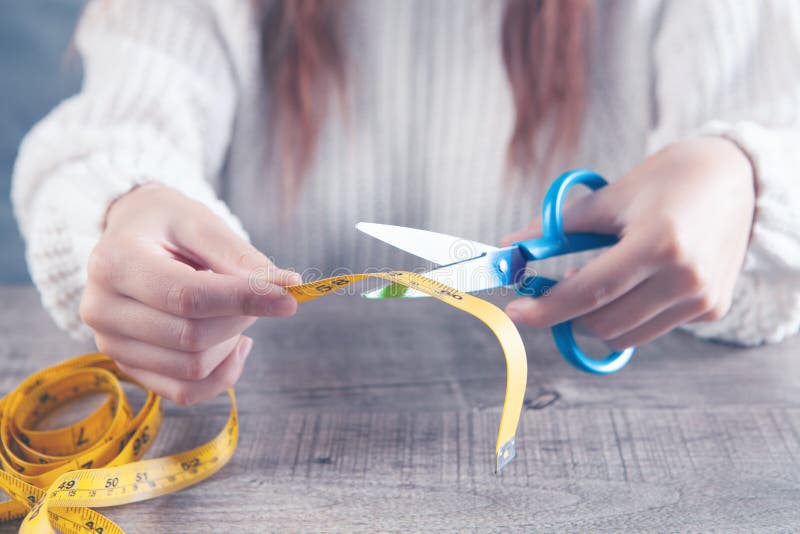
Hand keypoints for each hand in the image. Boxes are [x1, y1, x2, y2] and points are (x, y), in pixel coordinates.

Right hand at [79, 184, 301, 403]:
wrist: (130, 237)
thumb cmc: (167, 225)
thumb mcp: (201, 223)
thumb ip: (240, 256)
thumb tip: (284, 286)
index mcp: (115, 263)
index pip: (188, 297)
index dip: (243, 300)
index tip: (289, 298)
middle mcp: (102, 309)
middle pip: (192, 336)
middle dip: (240, 317)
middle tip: (256, 293)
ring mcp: (111, 344)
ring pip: (193, 368)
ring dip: (231, 342)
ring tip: (235, 310)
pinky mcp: (128, 368)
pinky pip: (185, 392)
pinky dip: (222, 372)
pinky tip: (233, 343)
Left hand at [501, 137, 755, 349]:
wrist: (738, 178)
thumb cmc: (669, 179)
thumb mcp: (610, 197)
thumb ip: (557, 227)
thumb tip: (511, 246)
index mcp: (658, 243)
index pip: (589, 292)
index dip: (546, 308)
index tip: (517, 310)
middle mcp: (685, 278)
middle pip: (604, 323)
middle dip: (570, 312)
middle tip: (561, 283)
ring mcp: (703, 298)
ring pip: (626, 335)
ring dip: (599, 315)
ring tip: (603, 276)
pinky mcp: (713, 309)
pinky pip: (653, 327)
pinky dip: (631, 312)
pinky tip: (640, 279)